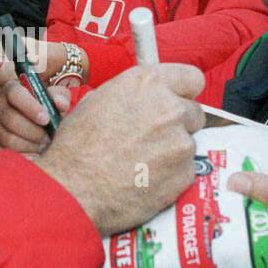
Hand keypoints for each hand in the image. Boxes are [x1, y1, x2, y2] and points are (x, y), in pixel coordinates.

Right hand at [0, 81, 73, 155]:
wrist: (39, 129)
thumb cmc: (47, 112)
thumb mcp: (56, 100)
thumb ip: (60, 98)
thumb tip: (60, 104)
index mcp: (11, 89)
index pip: (15, 93)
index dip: (30, 107)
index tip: (46, 119)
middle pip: (12, 119)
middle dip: (34, 132)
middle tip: (49, 138)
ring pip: (9, 139)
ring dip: (30, 146)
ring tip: (44, 147)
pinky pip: (4, 154)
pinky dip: (23, 157)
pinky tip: (35, 156)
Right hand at [34, 64, 204, 236]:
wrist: (74, 190)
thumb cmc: (76, 148)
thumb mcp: (95, 103)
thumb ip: (130, 96)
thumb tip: (140, 101)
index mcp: (147, 84)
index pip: (191, 78)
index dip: (184, 92)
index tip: (178, 101)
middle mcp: (169, 107)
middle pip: (193, 112)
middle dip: (178, 125)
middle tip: (154, 139)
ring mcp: (180, 141)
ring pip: (188, 143)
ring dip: (172, 152)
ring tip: (143, 164)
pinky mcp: (185, 172)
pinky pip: (185, 171)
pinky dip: (171, 177)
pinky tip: (145, 180)